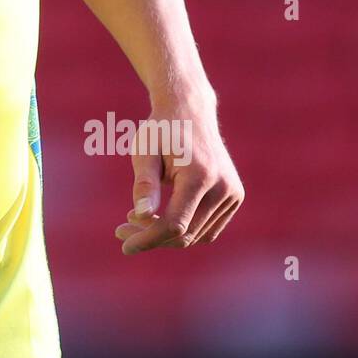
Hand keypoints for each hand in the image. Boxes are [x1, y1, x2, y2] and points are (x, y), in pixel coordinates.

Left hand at [114, 101, 242, 253]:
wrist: (189, 111)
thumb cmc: (160, 131)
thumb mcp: (144, 151)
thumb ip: (144, 184)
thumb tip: (140, 215)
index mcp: (200, 176)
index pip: (175, 224)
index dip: (148, 239)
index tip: (124, 246)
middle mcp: (223, 187)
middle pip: (186, 233)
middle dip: (152, 237)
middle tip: (122, 229)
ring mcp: (233, 194)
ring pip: (197, 235)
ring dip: (167, 235)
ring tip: (137, 218)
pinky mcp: (235, 197)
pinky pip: (207, 228)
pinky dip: (184, 230)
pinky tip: (159, 217)